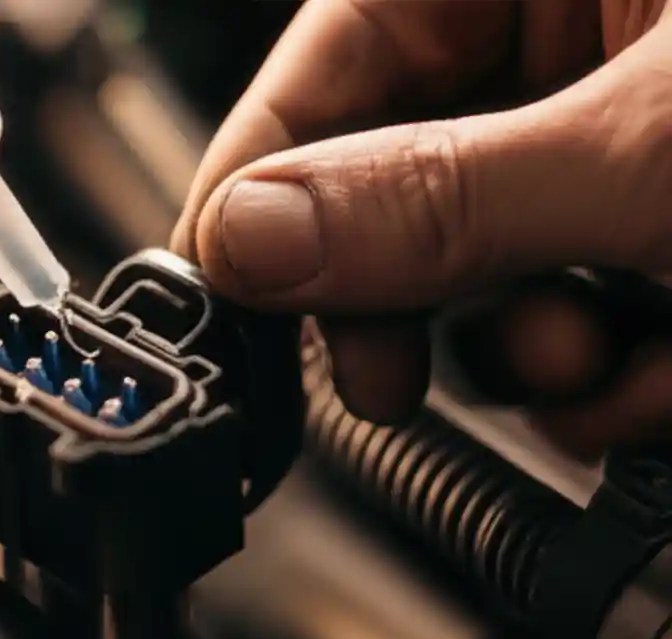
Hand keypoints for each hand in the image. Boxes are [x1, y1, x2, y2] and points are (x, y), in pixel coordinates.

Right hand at [173, 0, 671, 459]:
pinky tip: (659, 381)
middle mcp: (580, 46)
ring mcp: (625, 154)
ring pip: (485, 273)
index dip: (264, 164)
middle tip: (379, 374)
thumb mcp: (646, 151)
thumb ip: (440, 196)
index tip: (223, 281)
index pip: (342, 44)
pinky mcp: (664, 250)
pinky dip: (607, 382)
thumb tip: (247, 237)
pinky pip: (574, 326)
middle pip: (400, 180)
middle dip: (409, 297)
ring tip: (593, 363)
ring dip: (527, 354)